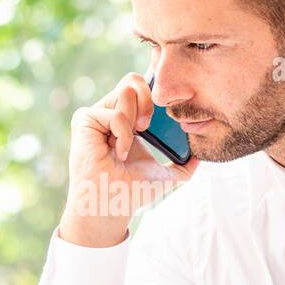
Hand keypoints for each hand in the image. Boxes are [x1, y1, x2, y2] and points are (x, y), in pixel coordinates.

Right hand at [59, 72, 197, 246]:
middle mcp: (111, 112)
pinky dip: (123, 134)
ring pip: (126, 90)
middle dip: (149, 101)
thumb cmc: (132, 191)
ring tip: (128, 144)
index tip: (167, 106)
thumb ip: (183, 164)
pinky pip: (115, 112)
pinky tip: (118, 152)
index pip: (143, 87)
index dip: (155, 89)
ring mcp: (97, 114)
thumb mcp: (166, 175)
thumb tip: (199, 156)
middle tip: (147, 128)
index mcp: (129, 120)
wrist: (113, 204)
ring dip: (135, 121)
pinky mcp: (85, 119)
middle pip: (134, 79)